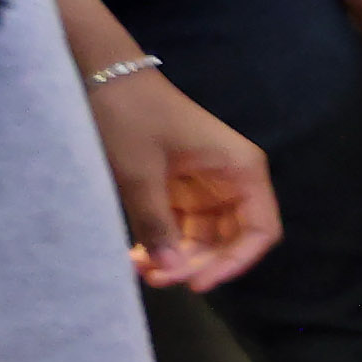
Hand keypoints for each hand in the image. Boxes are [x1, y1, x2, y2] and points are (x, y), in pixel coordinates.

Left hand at [92, 68, 280, 289]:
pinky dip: (164, 241)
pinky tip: (138, 256)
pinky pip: (181, 224)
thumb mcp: (141, 175)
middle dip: (198, 263)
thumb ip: (158, 226)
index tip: (197, 284)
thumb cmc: (131, 119)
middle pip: (232, 238)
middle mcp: (232, 179)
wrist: (101, 77)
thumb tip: (172, 273)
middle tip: (158, 279)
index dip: (235, 262)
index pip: (260, 230)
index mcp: (241, 171)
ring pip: (205, 235)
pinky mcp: (181, 185)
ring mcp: (206, 183)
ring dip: (178, 257)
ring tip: (141, 270)